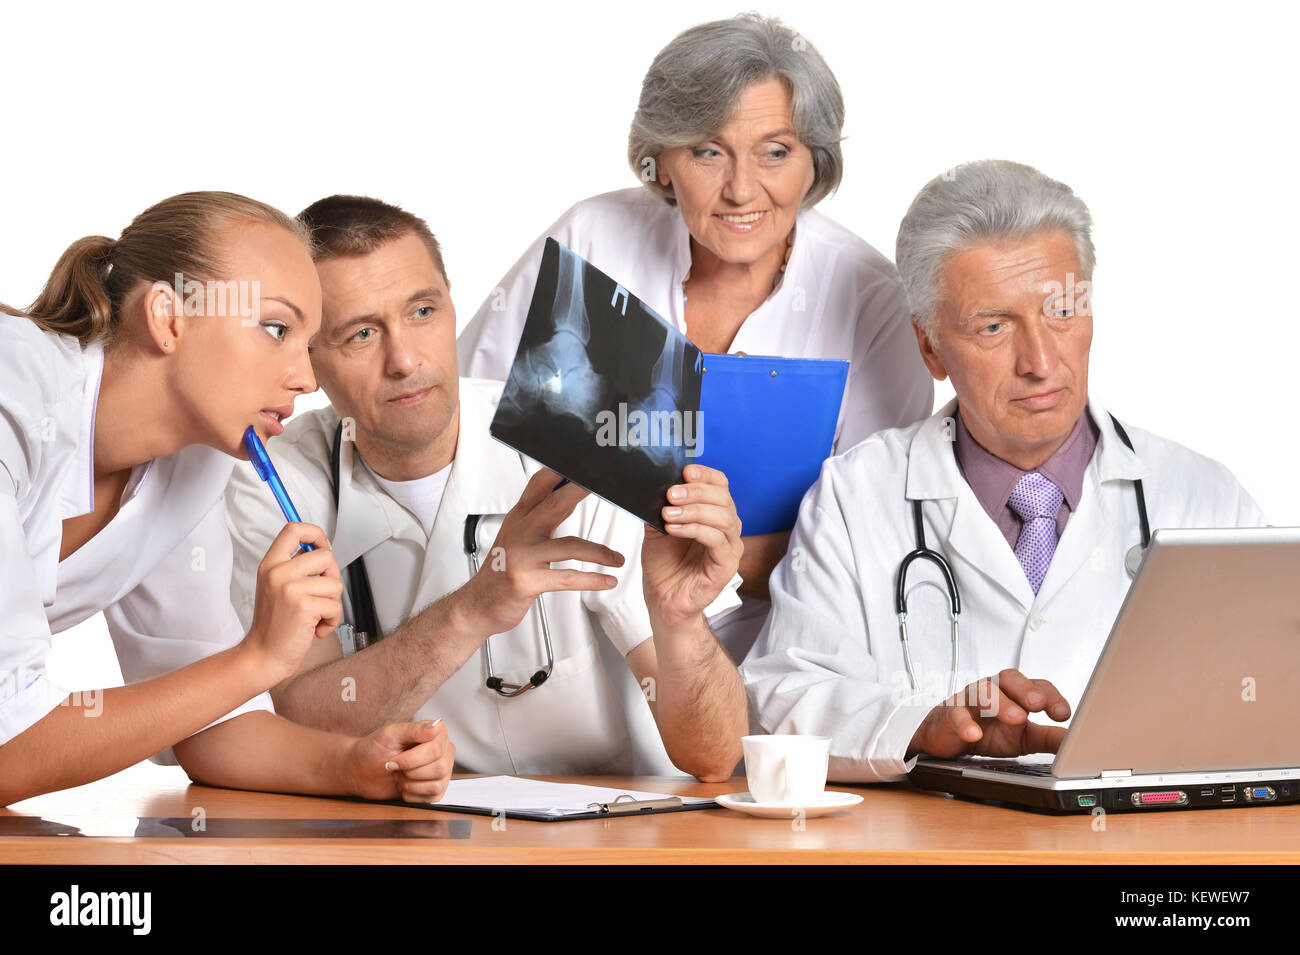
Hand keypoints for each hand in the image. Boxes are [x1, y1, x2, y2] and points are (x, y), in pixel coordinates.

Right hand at [243, 522, 342, 682]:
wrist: (263, 657)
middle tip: (321, 595)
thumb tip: (319, 548)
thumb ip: (294, 567)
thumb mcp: (276, 587)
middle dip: (332, 577)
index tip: (322, 545)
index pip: (294, 529)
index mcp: (271, 565)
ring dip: (331, 604)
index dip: (315, 532)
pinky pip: (335, 606)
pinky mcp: (304, 607)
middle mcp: (278, 573)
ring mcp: (290, 589)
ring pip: (335, 583)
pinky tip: (314, 628)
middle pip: (326, 555)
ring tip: (314, 616)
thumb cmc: (275, 625)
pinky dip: (331, 621)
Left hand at [346, 719, 455, 802]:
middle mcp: (444, 751)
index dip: (411, 759)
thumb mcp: (390, 735)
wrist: (363, 772)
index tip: (393, 759)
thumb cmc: (375, 750)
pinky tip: (405, 785)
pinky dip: (412, 795)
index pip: (435, 750)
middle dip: (410, 772)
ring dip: (410, 784)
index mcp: (437, 733)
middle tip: (396, 767)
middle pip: (439, 768)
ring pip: (435, 785)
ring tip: (401, 775)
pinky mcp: (437, 790)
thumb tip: (436, 725)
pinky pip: (432, 798)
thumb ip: (414, 729)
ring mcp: (443, 771)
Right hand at [457, 468, 624, 635]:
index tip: (588, 466)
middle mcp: (520, 532)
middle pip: (556, 503)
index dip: (564, 471)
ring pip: (569, 546)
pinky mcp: (527, 581)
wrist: (478, 604)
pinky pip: (568, 578)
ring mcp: (523, 556)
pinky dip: (592, 580)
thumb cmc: (501, 570)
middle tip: (611, 488)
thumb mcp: (517, 535)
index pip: (540, 483)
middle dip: (584, 493)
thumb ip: (542, 515)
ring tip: (617, 558)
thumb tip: (570, 494)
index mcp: (519, 517)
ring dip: (600, 553)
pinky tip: (607, 580)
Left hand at [642, 464, 742, 630]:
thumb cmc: (664, 564)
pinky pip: (717, 541)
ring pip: (723, 518)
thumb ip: (662, 506)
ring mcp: (730, 548)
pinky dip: (695, 530)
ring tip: (668, 514)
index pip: (721, 485)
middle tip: (671, 494)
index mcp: (714, 514)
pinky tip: (674, 529)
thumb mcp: (657, 527)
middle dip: (696, 492)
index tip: (685, 471)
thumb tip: (657, 483)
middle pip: (723, 498)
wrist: (662, 599)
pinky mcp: (727, 567)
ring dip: (694, 511)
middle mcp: (727, 529)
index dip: (705, 475)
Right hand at [907, 668, 1070, 759]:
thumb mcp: (1024, 739)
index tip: (1063, 714)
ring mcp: (969, 700)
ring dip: (1000, 703)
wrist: (947, 738)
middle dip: (1026, 689)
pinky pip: (955, 714)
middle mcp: (993, 691)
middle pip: (1009, 678)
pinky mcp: (948, 714)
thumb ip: (1049, 739)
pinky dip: (964, 723)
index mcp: (1015, 694)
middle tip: (1038, 704)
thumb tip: (1079, 743)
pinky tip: (974, 734)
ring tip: (1015, 718)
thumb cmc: (988, 732)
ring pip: (982, 692)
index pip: (1036, 685)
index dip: (1051, 696)